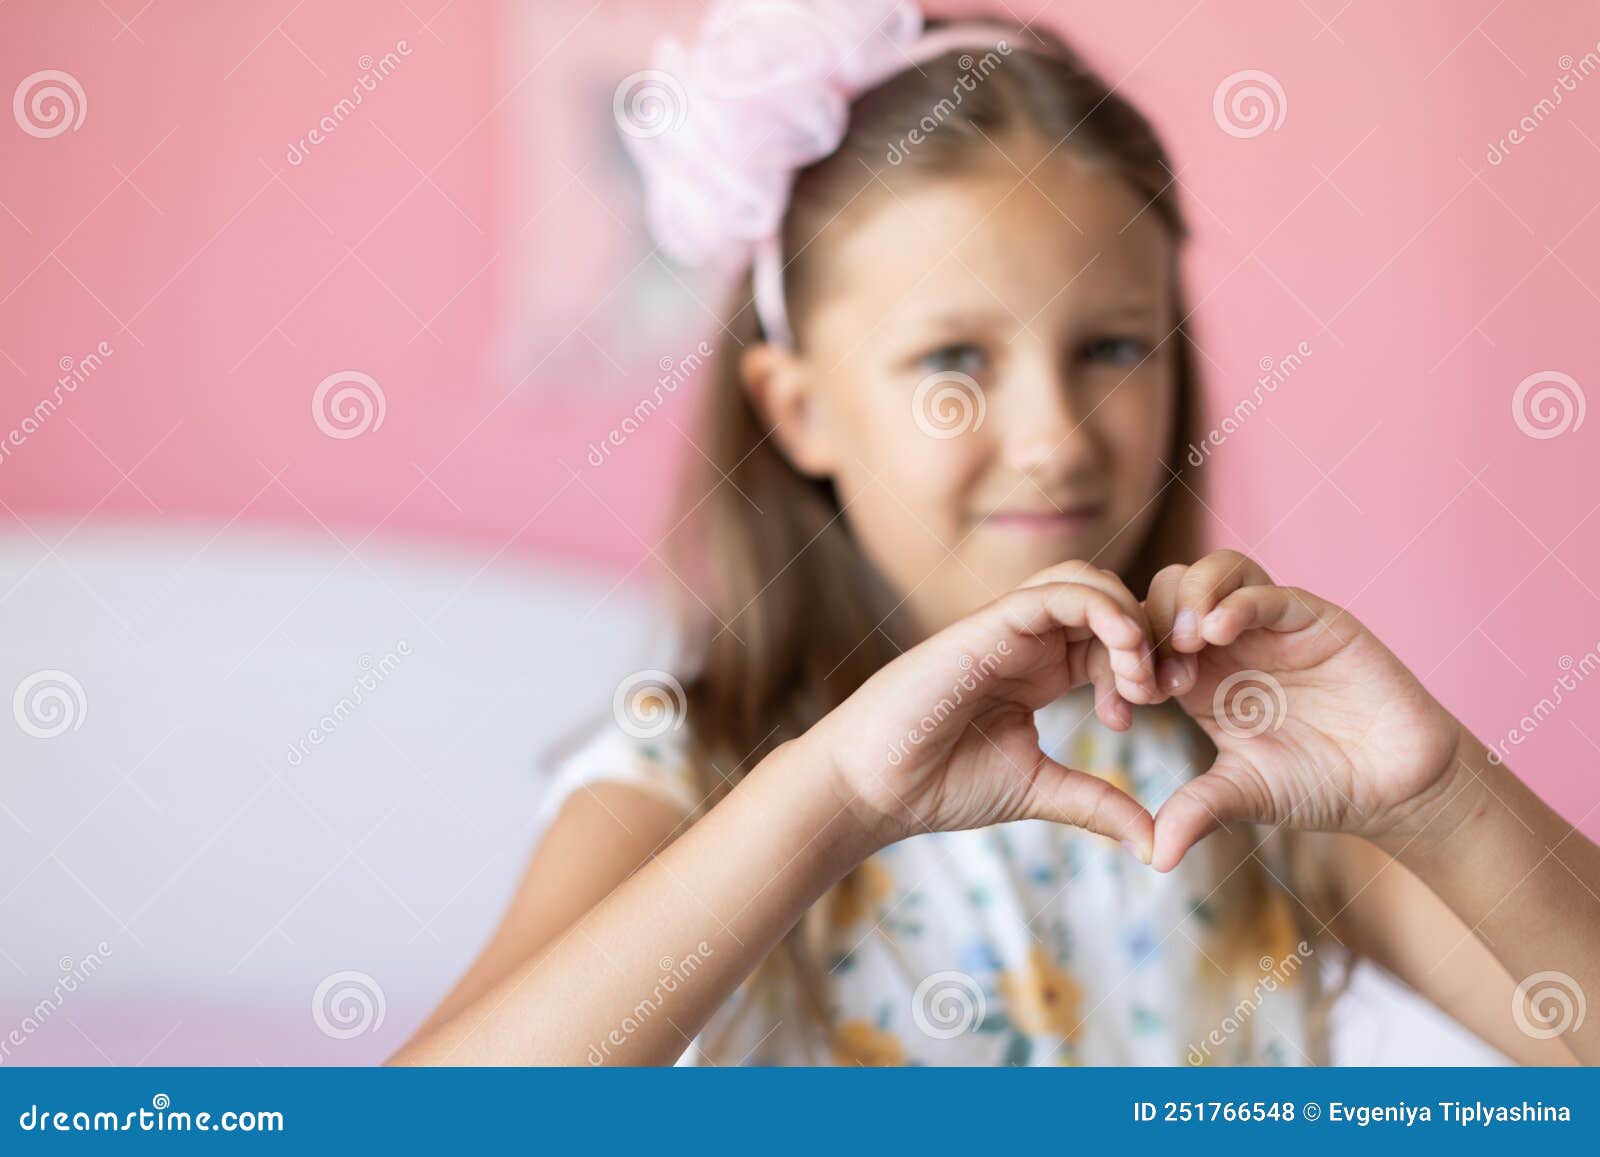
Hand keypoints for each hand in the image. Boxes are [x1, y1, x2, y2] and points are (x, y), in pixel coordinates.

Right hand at [808, 562, 1165, 857]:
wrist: (874, 788)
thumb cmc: (939, 785)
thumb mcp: (1038, 791)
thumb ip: (1096, 804)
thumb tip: (1155, 845)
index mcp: (1038, 671)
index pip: (1109, 639)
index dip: (1142, 665)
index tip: (1145, 714)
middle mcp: (1025, 642)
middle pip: (1106, 601)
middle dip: (1145, 637)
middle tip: (1154, 692)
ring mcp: (1006, 629)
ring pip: (1084, 581)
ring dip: (1126, 616)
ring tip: (1138, 673)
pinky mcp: (987, 625)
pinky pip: (1056, 593)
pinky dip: (1100, 609)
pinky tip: (1123, 649)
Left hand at [1143, 550, 1464, 871]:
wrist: (1397, 786)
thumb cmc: (1319, 786)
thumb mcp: (1244, 796)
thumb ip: (1198, 812)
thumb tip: (1153, 859)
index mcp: (1201, 677)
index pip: (1143, 639)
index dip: (1123, 664)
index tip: (1125, 708)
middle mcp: (1231, 643)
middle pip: (1167, 592)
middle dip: (1146, 625)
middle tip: (1150, 678)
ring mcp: (1272, 625)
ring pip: (1214, 573)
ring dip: (1186, 599)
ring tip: (1183, 645)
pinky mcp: (1313, 620)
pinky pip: (1267, 591)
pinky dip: (1236, 602)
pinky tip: (1215, 633)